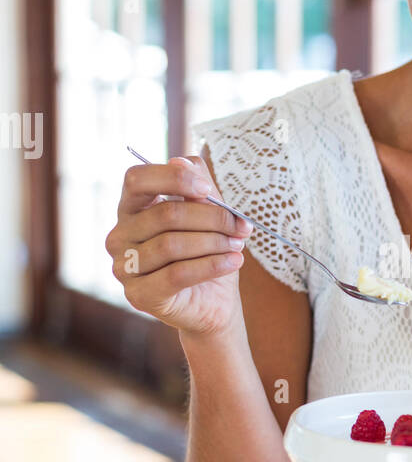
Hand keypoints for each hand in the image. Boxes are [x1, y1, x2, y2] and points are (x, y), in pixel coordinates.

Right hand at [105, 155, 252, 338]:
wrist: (213, 302)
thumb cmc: (207, 253)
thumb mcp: (208, 213)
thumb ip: (198, 185)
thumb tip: (181, 160)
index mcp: (132, 209)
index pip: (136, 179)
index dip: (172, 178)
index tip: (206, 190)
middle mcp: (119, 236)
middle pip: (165, 214)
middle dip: (212, 218)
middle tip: (241, 226)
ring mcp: (124, 267)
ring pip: (171, 244)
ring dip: (214, 242)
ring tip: (238, 245)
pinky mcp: (138, 295)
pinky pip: (177, 274)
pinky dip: (211, 265)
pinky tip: (234, 261)